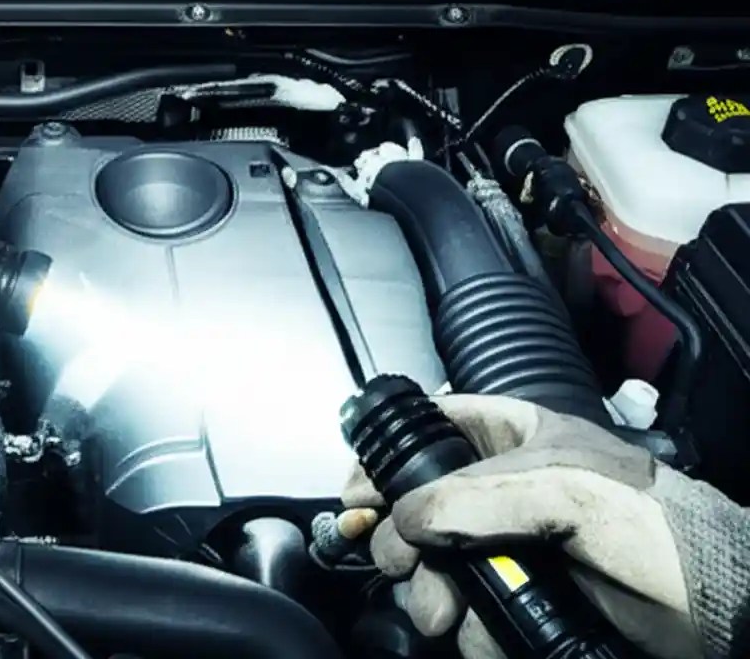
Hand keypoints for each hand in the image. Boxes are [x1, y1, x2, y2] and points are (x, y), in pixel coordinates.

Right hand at [340, 394, 749, 658]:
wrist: (706, 603)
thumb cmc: (642, 521)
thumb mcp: (555, 487)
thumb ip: (465, 498)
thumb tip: (398, 526)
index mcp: (509, 434)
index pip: (424, 429)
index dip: (382, 458)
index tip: (355, 497)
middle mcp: (498, 487)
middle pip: (412, 508)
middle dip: (398, 544)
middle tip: (400, 566)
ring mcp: (506, 545)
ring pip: (431, 566)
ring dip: (427, 595)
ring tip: (443, 614)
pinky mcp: (517, 597)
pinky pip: (463, 609)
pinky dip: (463, 627)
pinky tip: (480, 633)